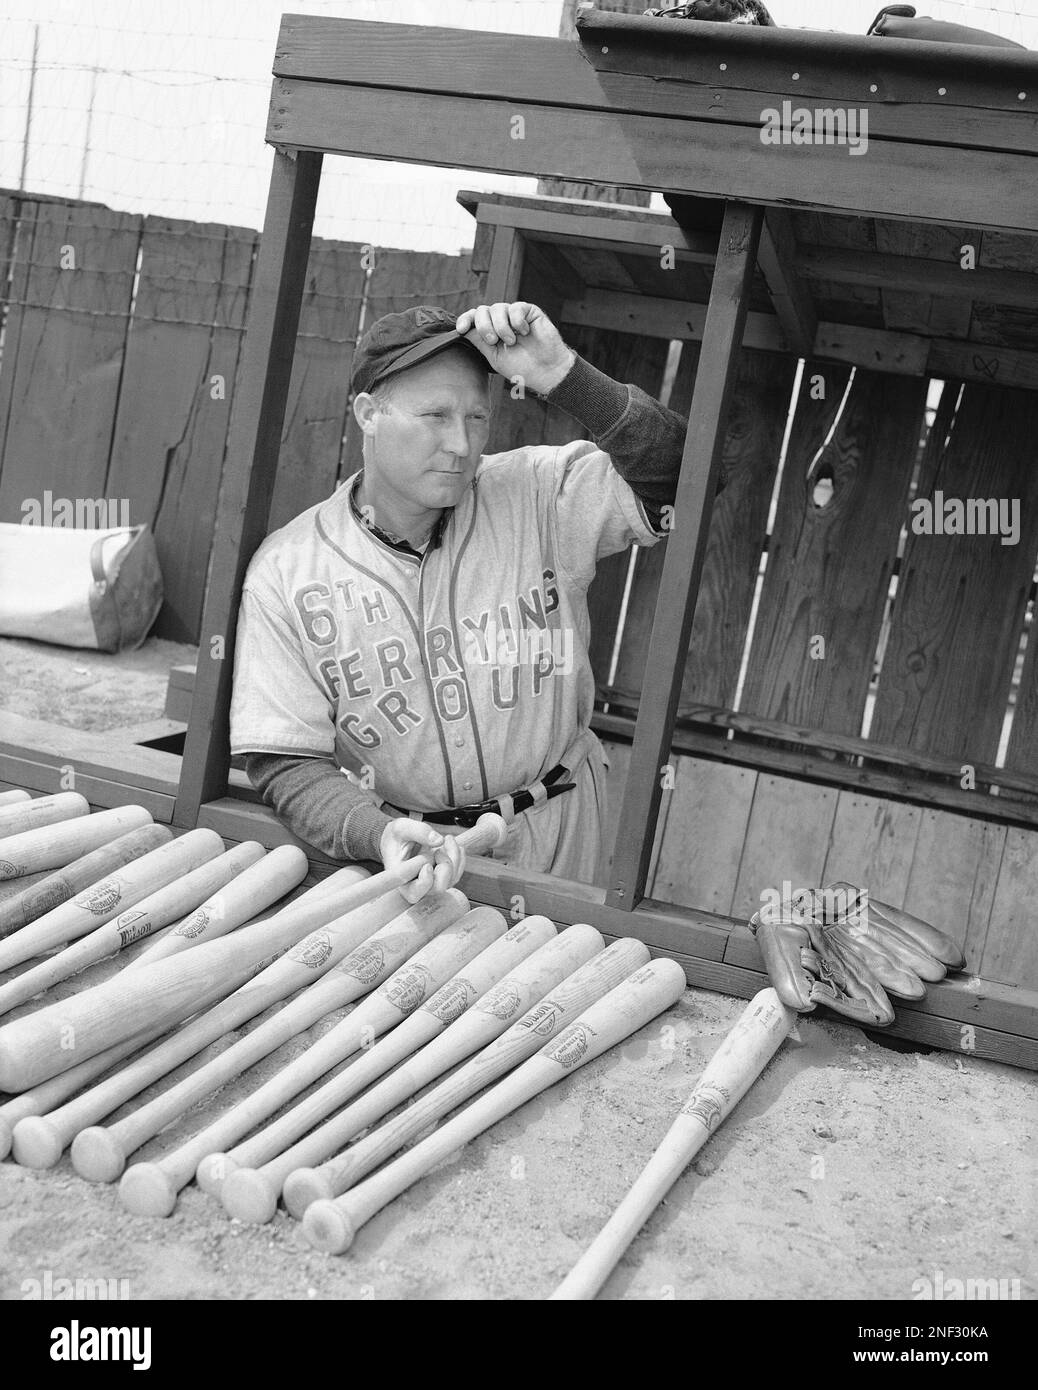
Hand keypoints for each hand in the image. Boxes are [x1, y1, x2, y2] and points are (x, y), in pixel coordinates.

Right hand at [379, 818, 465, 904]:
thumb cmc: (396, 835)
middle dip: (445, 866)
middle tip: (439, 849)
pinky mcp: (440, 879)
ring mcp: (430, 884)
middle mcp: (415, 885)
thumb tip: (439, 840)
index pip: (415, 891)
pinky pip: (456, 873)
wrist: (399, 839)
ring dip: (454, 857)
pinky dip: (458, 857)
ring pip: (450, 880)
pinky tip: (450, 844)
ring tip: (447, 839)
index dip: (425, 879)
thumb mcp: (401, 827)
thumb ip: (418, 831)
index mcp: (400, 877)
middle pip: (438, 888)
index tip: (427, 863)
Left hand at [455, 302, 574, 395]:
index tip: (461, 329)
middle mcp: (501, 320)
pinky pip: (516, 308)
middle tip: (493, 341)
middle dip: (484, 325)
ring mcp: (515, 315)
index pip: (474, 318)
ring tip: (512, 341)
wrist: (546, 371)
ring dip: (501, 326)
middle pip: (482, 311)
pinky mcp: (529, 311)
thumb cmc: (522, 367)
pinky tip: (525, 332)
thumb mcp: (494, 357)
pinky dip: (517, 321)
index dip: (465, 319)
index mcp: (491, 331)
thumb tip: (464, 330)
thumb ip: (480, 342)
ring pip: (497, 308)